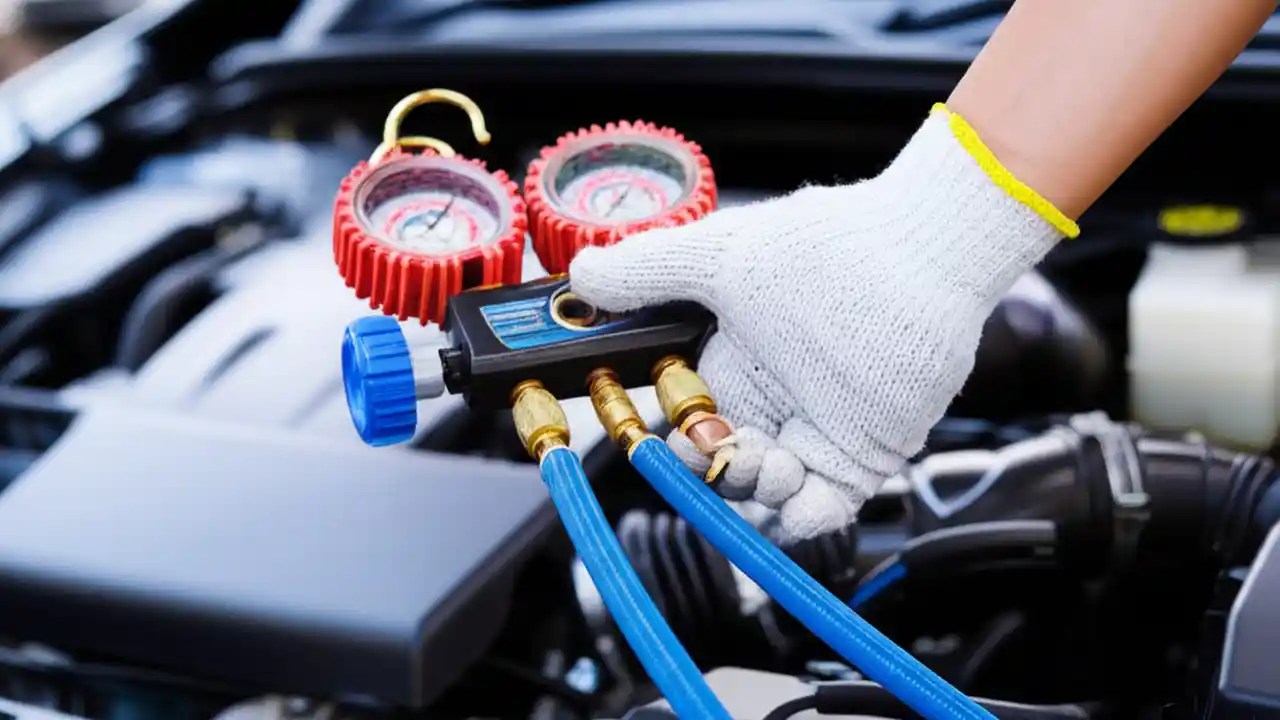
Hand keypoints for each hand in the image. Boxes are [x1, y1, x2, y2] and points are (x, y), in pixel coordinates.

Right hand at [569, 108, 1063, 542]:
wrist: (914, 252)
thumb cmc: (825, 246)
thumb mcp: (719, 256)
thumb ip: (647, 271)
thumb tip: (582, 275)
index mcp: (731, 362)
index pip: (685, 425)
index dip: (673, 441)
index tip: (671, 436)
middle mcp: (770, 401)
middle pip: (721, 471)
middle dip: (713, 473)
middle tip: (727, 447)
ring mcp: (816, 430)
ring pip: (766, 498)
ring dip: (755, 494)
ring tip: (771, 460)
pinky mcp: (862, 454)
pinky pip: (824, 509)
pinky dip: (804, 519)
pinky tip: (800, 495)